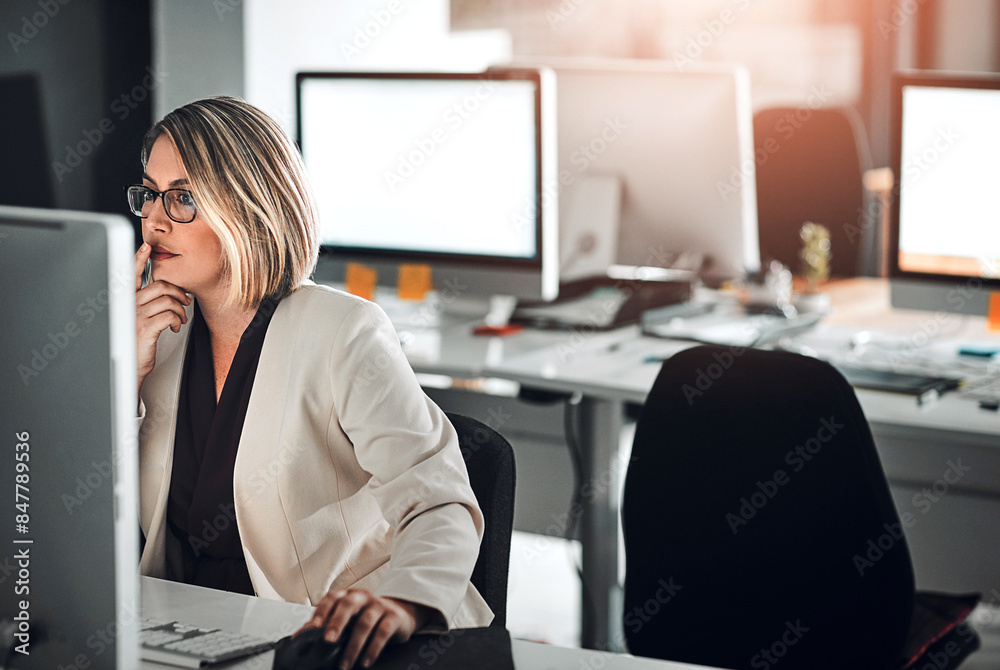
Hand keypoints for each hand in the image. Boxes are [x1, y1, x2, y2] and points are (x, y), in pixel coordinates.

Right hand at [135, 242, 189, 391]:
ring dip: (180, 309)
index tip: (146, 246)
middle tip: (185, 300)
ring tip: (179, 318)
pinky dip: (178, 319)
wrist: (127, 368)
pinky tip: (174, 327)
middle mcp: (128, 306)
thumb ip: (145, 304)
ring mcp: (135, 316)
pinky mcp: (145, 328)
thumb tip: (165, 292)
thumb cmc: (133, 344)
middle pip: (159, 285)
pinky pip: (170, 314)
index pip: (130, 275)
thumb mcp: (137, 320)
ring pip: (168, 299)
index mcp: (125, 301)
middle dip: (178, 291)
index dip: (138, 259)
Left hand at [295, 589, 430, 668]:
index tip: (313, 627)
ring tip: (345, 664)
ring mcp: (379, 605)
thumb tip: (299, 637)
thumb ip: (325, 624)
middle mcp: (362, 597)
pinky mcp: (394, 616)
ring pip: (365, 622)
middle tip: (328, 641)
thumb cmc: (366, 616)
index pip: (332, 598)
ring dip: (353, 645)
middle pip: (348, 605)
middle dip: (336, 623)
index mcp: (347, 595)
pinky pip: (383, 632)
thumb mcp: (347, 617)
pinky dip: (373, 648)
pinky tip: (365, 661)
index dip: (322, 611)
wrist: (399, 613)